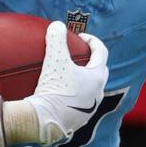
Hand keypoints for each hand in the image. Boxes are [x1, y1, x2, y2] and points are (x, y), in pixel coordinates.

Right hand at [2, 22, 108, 145]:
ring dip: (84, 79)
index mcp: (96, 77)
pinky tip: (62, 93)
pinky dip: (75, 94)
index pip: (101, 52)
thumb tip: (57, 25)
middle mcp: (98, 93)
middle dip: (92, 60)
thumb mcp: (54, 59)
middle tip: (79, 55)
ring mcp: (90, 108)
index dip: (92, 40)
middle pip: (100, 71)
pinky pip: (81, 102)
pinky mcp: (79, 120)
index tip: (80, 37)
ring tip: (69, 74)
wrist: (44, 121)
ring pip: (91, 89)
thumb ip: (56, 38)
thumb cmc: (53, 89)